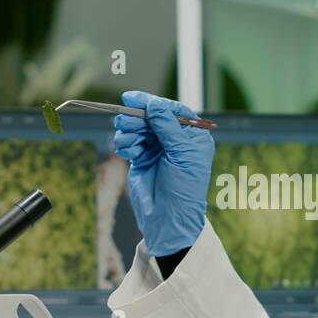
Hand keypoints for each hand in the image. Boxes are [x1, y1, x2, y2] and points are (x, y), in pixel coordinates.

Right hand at [112, 90, 214, 256]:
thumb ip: (168, 127)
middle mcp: (174, 139)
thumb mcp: (181, 155)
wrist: (168, 220)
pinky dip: (125, 144)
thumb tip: (155, 104)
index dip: (151, 102)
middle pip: (151, 116)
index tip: (132, 98)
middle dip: (137, 118)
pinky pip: (129, 141)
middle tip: (126, 123)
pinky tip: (129, 153)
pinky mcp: (141, 158)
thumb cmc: (184, 189)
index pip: (171, 110)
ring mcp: (157, 148)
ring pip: (137, 127)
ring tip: (130, 144)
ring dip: (129, 131)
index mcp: (192, 136)